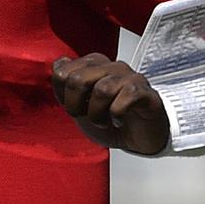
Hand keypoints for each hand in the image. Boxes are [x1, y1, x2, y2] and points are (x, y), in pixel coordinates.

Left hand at [51, 53, 168, 155]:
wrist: (139, 139)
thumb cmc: (110, 121)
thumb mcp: (80, 108)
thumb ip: (65, 87)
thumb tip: (59, 64)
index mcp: (94, 65)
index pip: (61, 71)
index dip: (62, 96)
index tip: (76, 108)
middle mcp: (111, 66)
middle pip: (78, 79)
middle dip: (76, 106)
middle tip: (87, 117)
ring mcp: (130, 77)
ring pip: (102, 90)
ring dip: (97, 115)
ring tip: (104, 122)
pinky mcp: (145, 92)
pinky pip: (125, 98)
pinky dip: (117, 115)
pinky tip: (119, 121)